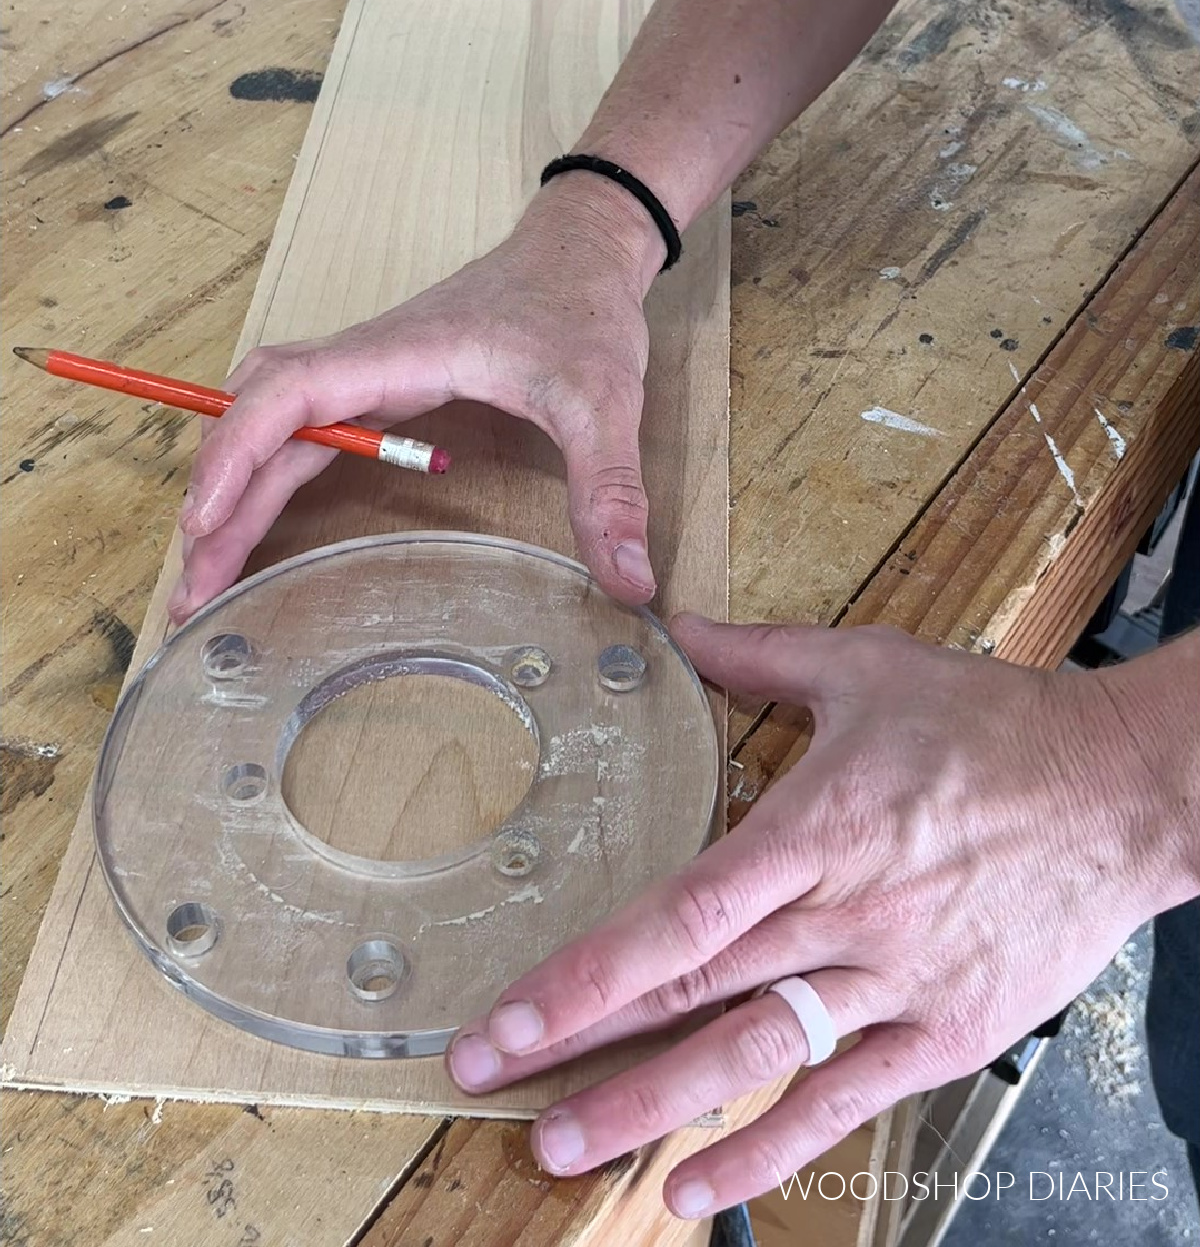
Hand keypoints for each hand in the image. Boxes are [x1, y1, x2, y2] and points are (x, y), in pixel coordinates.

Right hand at [168, 175, 665, 623]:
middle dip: (219, 501)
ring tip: (211, 571)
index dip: (236, 454)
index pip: (286, 394)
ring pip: (273, 431)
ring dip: (236, 494)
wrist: (580, 252)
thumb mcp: (603, 402)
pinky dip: (272, 478)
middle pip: (260, 424)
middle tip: (194, 589)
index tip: (204, 523)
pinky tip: (260, 521)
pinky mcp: (380, 389)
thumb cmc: (581, 310)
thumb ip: (612, 489)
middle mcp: (364, 361)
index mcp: (397, 351)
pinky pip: (304, 434)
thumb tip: (630, 583)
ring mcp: (367, 374)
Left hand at [444, 616, 1192, 1216]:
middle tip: (487, 1082)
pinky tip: (699, 1188)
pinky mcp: (947, 1032)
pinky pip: (848, 1106)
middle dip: (581, 1046)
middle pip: (692, 994)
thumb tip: (677, 623)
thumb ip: (758, 655)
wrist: (1122, 787)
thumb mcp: (868, 668)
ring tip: (564, 1150)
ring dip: (652, 1113)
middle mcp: (843, 918)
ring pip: (756, 1061)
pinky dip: (771, 1151)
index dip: (584, 976)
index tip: (506, 1018)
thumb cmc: (992, 725)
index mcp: (814, 830)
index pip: (676, 918)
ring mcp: (895, 984)